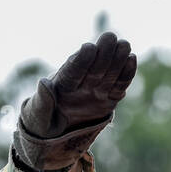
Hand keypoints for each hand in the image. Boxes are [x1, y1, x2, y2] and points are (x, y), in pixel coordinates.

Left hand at [14, 31, 136, 171]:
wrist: (54, 134)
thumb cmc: (42, 122)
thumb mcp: (38, 116)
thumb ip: (42, 101)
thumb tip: (43, 83)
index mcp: (62, 84)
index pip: (72, 71)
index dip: (80, 60)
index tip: (88, 48)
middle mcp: (80, 83)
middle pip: (93, 67)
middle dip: (102, 53)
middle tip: (111, 37)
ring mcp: (95, 90)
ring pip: (108, 73)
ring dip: (117, 59)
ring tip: (125, 45)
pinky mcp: (107, 99)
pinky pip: (118, 86)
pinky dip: (125, 75)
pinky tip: (132, 59)